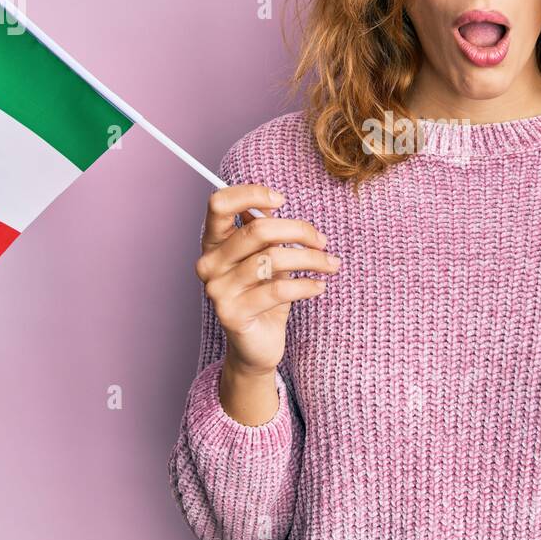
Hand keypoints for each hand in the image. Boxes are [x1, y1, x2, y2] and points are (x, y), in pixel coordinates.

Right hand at [194, 183, 338, 374]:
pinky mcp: (232, 313)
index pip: (219, 204)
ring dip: (311, 259)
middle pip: (257, 230)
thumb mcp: (265, 257)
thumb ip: (265, 232)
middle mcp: (209, 263)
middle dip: (298, 231)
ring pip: (273, 259)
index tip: (281, 200)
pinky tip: (320, 286)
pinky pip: (278, 290)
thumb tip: (275, 205)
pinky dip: (306, 285)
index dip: (250, 194)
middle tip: (322, 241)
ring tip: (331, 264)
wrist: (256, 345)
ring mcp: (217, 289)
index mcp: (213, 242)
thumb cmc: (264, 294)